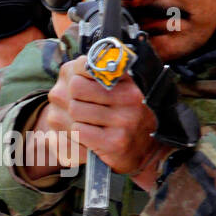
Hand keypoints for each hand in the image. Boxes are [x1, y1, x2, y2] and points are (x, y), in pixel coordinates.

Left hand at [28, 56, 162, 181]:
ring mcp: (123, 120)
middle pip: (75, 87)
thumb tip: (82, 65)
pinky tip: (90, 137)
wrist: (143, 151)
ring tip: (88, 123)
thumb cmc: (122, 115)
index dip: (76, 75)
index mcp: (127, 79)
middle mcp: (129, 97)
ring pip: (74, 109)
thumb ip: (100, 73)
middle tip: (81, 108)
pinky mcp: (115, 142)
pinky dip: (78, 134)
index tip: (79, 84)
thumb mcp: (118, 89)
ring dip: (74, 118)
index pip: (86, 65)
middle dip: (72, 99)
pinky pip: (78, 130)